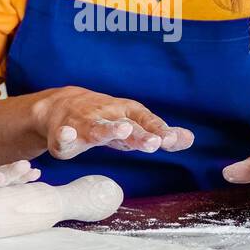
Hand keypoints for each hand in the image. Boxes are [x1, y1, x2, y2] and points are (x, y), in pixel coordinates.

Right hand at [33, 87, 193, 159]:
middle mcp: (109, 116)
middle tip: (154, 143)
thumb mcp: (132, 126)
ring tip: (122, 130)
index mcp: (127, 114)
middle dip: (140, 135)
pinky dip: (66, 134)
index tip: (175, 140)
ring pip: (98, 128)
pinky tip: (67, 135)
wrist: (61, 106)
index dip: (161, 131)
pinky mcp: (64, 133)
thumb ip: (158, 134)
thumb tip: (189, 139)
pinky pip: (64, 135)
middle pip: (126, 126)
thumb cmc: (105, 120)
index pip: (148, 122)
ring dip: (110, 129)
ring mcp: (85, 123)